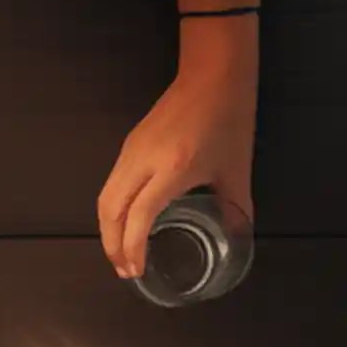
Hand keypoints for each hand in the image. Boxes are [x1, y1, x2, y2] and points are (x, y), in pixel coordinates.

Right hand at [98, 68, 255, 277]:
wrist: (212, 75)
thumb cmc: (228, 119)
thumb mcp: (237, 168)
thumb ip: (237, 207)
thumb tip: (241, 237)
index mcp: (172, 168)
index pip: (139, 215)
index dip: (133, 247)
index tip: (137, 270)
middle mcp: (143, 161)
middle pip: (110, 210)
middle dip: (111, 244)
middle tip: (123, 268)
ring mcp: (130, 152)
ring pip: (105, 198)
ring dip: (107, 229)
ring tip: (120, 252)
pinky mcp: (128, 146)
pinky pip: (111, 185)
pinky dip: (112, 210)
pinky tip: (126, 222)